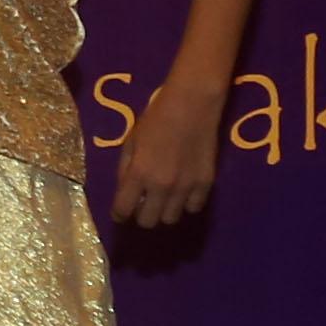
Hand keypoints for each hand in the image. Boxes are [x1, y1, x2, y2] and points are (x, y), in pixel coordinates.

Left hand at [111, 71, 223, 229]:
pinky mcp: (206, 183)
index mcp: (139, 173)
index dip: (119, 214)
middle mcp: (162, 185)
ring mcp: (186, 186)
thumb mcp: (131, 141)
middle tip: (143, 203)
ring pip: (171, 219)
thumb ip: (125, 170)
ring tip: (164, 197)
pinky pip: (194, 208)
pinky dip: (186, 204)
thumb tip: (125, 192)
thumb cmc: (156, 117)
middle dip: (141, 215)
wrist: (193, 103)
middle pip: (148, 222)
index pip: (124, 210)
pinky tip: (183, 191)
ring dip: (164, 211)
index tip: (120, 213)